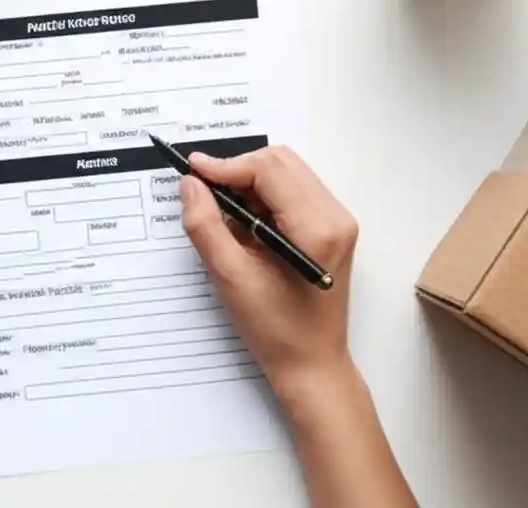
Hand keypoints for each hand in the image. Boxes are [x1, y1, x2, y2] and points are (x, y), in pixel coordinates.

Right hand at [179, 146, 357, 396]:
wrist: (311, 364)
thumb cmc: (275, 330)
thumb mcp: (231, 278)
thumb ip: (206, 226)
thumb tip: (190, 185)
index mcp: (317, 228)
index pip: (269, 170)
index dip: (227, 165)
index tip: (192, 171)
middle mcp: (335, 216)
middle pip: (281, 163)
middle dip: (238, 169)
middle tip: (203, 190)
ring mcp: (337, 221)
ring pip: (287, 173)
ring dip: (250, 182)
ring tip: (222, 210)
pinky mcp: (331, 228)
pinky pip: (294, 192)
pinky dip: (264, 196)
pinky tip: (244, 222)